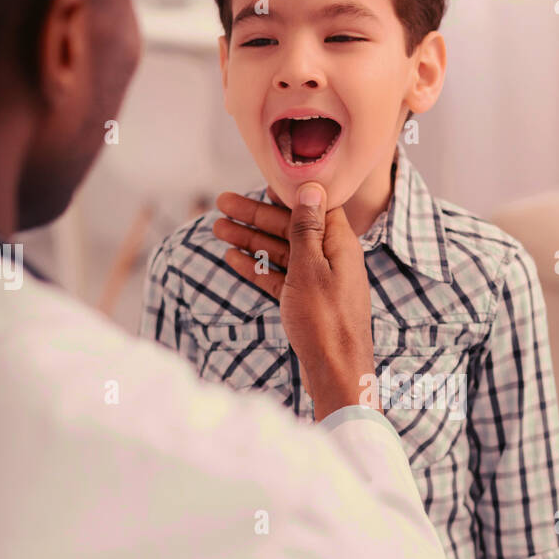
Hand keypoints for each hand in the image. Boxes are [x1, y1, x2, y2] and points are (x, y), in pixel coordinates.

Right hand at [212, 182, 377, 418]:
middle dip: (255, 216)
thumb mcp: (310, 268)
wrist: (337, 374)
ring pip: (282, 253)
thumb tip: (310, 188)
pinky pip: (281, 277)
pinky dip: (259, 268)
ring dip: (251, 241)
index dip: (284, 194)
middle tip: (221, 204)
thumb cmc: (326, 322)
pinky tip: (233, 259)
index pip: (312, 206)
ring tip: (218, 230)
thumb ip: (307, 228)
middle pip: (291, 228)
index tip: (257, 185)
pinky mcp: (308, 303)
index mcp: (340, 244)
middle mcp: (333, 259)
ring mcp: (320, 282)